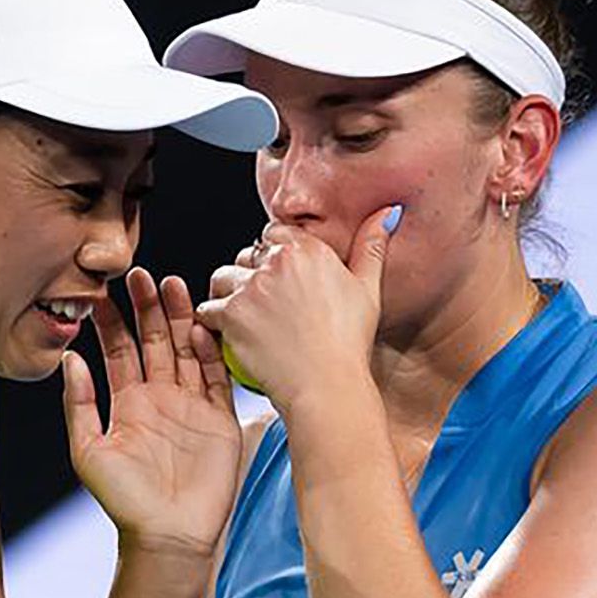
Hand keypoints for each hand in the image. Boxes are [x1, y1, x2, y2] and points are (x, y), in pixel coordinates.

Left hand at [63, 267, 242, 567]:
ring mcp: (192, 405)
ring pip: (186, 350)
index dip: (113, 321)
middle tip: (140, 274)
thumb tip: (68, 359)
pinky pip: (215, 377)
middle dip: (148, 307)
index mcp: (128, 403)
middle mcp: (160, 397)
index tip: (104, 292)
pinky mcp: (220, 418)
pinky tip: (201, 324)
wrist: (167, 535)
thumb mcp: (88, 450)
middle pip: (155, 340)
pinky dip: (209, 351)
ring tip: (173, 284)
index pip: (120, 350)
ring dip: (179, 318)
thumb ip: (78, 403)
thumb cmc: (123, 500)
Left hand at [197, 205, 397, 409]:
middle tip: (260, 303)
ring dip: (226, 294)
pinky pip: (208, 310)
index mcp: (308, 250)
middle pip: (246, 254)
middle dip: (248, 273)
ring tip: (240, 315)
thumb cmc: (350, 343)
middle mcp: (277, 262)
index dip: (272, 254)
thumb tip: (388, 212)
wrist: (328, 385)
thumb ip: (372, 246)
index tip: (278, 277)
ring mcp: (252, 287)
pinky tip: (227, 334)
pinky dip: (212, 322)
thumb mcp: (368, 289)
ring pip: (222, 278)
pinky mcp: (232, 314)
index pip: (274, 233)